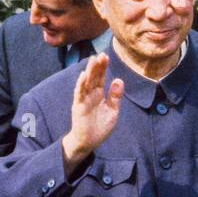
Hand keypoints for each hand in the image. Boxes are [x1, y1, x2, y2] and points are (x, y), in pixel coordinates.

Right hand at [61, 54, 123, 175]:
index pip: (101, 78)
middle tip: (101, 54)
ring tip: (92, 60)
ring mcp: (83, 100)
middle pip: (94, 77)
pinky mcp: (78, 107)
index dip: (103, 68)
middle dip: (97, 66)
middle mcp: (90, 95)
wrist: (89, 142)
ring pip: (86, 82)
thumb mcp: (112, 111)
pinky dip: (81, 85)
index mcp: (99, 95)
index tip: (106, 56)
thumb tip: (119, 79)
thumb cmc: (100, 127)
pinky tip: (83, 75)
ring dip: (89, 71)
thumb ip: (115, 96)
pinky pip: (79, 94)